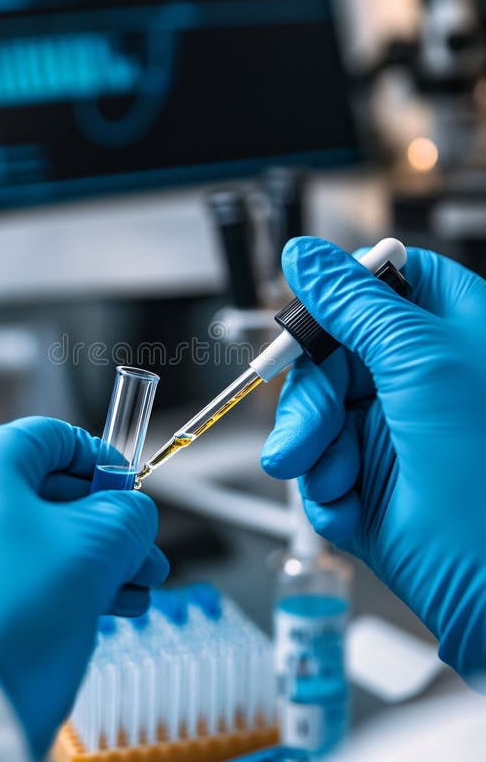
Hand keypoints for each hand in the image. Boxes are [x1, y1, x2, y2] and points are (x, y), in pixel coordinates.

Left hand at [0, 418, 168, 757]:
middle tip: (140, 556)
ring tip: (127, 596)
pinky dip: (38, 588)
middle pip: (35, 497)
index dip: (101, 461)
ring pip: (17, 544)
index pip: (48, 438)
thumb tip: (132, 513)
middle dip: (101, 528)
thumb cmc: (9, 623)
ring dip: (79, 564)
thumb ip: (126, 516)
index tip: (129, 489)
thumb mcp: (93, 552)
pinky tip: (86, 614)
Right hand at [261, 238, 485, 681]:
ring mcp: (391, 431)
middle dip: (313, 394)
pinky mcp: (366, 480)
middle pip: (332, 351)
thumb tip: (308, 257)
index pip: (388, 281)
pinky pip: (315, 464)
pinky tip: (350, 504)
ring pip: (314, 411)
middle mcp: (419, 379)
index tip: (313, 316)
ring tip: (331, 476)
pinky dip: (323, 487)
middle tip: (314, 427)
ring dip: (311, 445)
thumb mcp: (422, 364)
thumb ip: (357, 303)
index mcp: (453, 335)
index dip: (344, 293)